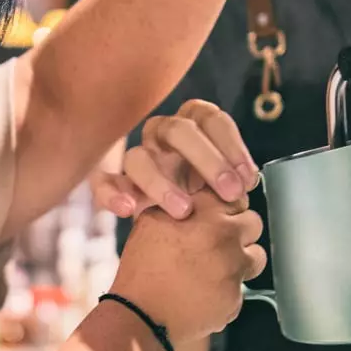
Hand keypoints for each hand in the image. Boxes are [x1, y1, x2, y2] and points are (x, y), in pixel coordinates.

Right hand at [93, 100, 257, 220]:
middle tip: (230, 193)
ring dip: (161, 183)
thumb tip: (246, 182)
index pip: (211, 119)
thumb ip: (231, 179)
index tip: (248, 179)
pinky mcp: (113, 184)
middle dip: (207, 160)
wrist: (173, 231)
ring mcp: (138, 158)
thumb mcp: (222, 186)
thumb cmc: (204, 200)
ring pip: (138, 157)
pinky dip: (112, 194)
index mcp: (192, 126)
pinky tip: (127, 209)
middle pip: (178, 130)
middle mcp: (162, 135)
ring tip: (183, 210)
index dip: (232, 145)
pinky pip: (102, 182)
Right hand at [113, 189, 264, 345]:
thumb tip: (197, 202)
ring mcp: (233, 265)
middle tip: (220, 245)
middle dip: (240, 233)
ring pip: (257, 256)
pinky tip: (206, 293)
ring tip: (218, 270)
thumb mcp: (152, 221)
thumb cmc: (142, 269)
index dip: (228, 208)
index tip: (222, 217)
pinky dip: (228, 291)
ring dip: (242, 261)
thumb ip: (181, 206)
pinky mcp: (236, 295)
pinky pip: (241, 288)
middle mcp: (223, 233)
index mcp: (203, 210)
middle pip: (252, 222)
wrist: (140, 313)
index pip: (234, 195)